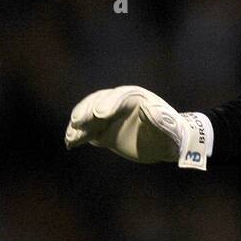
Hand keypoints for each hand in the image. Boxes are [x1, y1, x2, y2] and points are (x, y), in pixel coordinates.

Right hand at [64, 85, 211, 170]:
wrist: (164, 144)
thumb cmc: (170, 135)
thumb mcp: (169, 129)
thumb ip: (159, 119)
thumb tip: (148, 108)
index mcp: (136, 97)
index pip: (119, 96)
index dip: (109, 104)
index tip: (100, 115)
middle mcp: (119, 103)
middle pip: (99, 101)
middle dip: (88, 110)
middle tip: (79, 121)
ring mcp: (108, 116)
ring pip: (89, 115)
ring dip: (79, 124)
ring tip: (71, 136)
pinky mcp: (102, 130)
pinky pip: (87, 130)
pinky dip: (78, 135)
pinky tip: (70, 142)